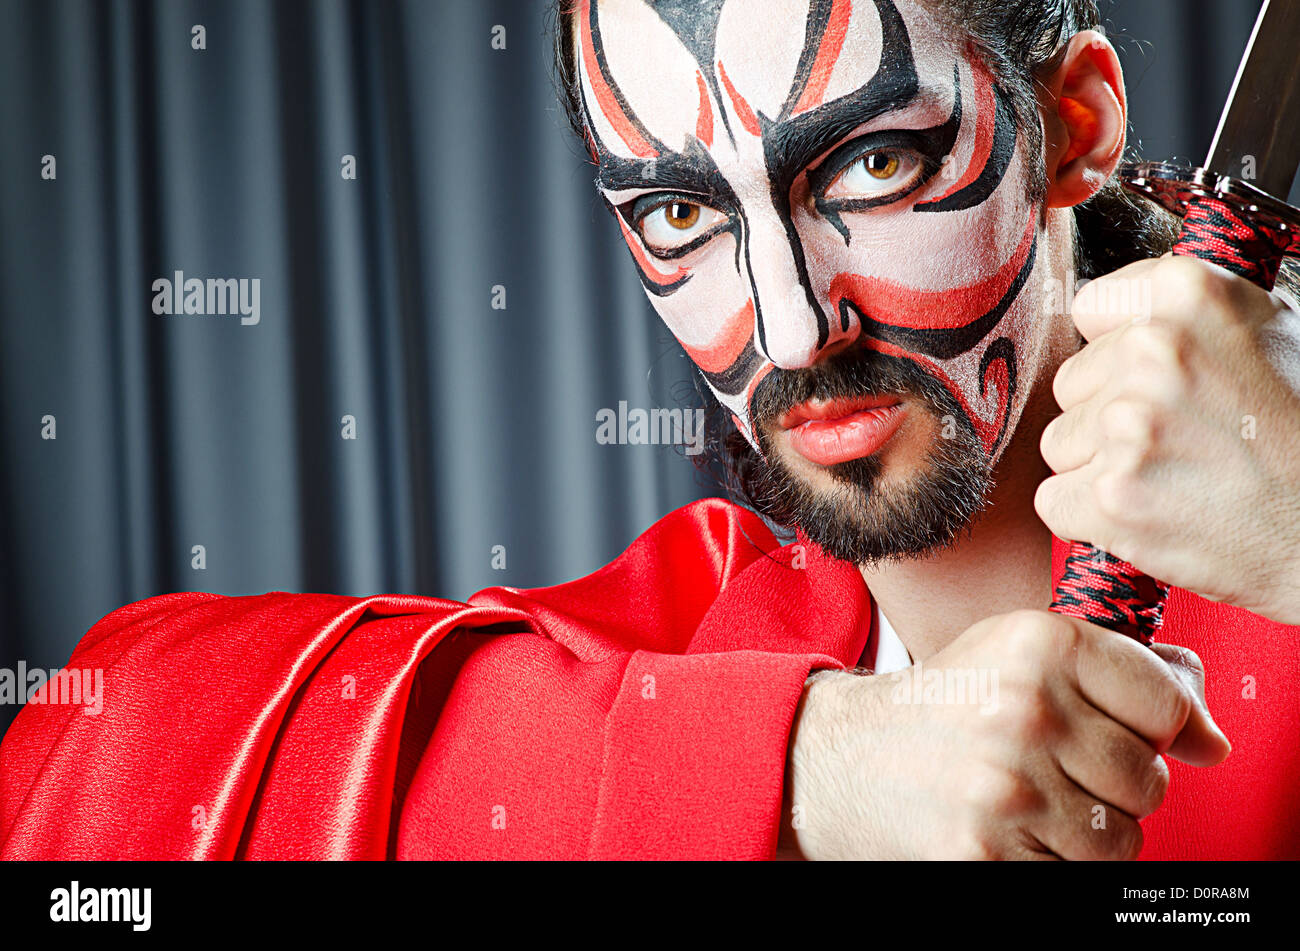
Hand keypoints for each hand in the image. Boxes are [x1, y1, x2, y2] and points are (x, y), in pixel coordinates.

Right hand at [776, 609, 1229, 859]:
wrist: (842, 758)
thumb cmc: (943, 707)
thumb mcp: (1019, 656)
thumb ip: (1120, 676)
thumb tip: (1209, 739)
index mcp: (1039, 643)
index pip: (1165, 704)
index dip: (1145, 726)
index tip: (1108, 728)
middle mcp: (1025, 708)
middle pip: (1147, 778)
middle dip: (1111, 784)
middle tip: (1051, 766)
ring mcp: (1006, 785)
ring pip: (1120, 837)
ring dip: (1085, 831)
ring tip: (1028, 800)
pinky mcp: (987, 852)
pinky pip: (1073, 875)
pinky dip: (1048, 862)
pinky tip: (1007, 829)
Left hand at [1036, 255, 1299, 623]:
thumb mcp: (1266, 331)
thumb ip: (1181, 315)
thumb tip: (1115, 312)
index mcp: (1186, 294)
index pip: (1090, 310)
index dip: (1119, 350)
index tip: (1154, 376)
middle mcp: (1150, 351)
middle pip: (1071, 383)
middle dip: (1109, 413)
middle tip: (1180, 437)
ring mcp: (1127, 425)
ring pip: (1061, 443)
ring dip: (1100, 465)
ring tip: (1172, 474)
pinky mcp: (1111, 494)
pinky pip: (1056, 500)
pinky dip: (1092, 516)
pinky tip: (1153, 510)